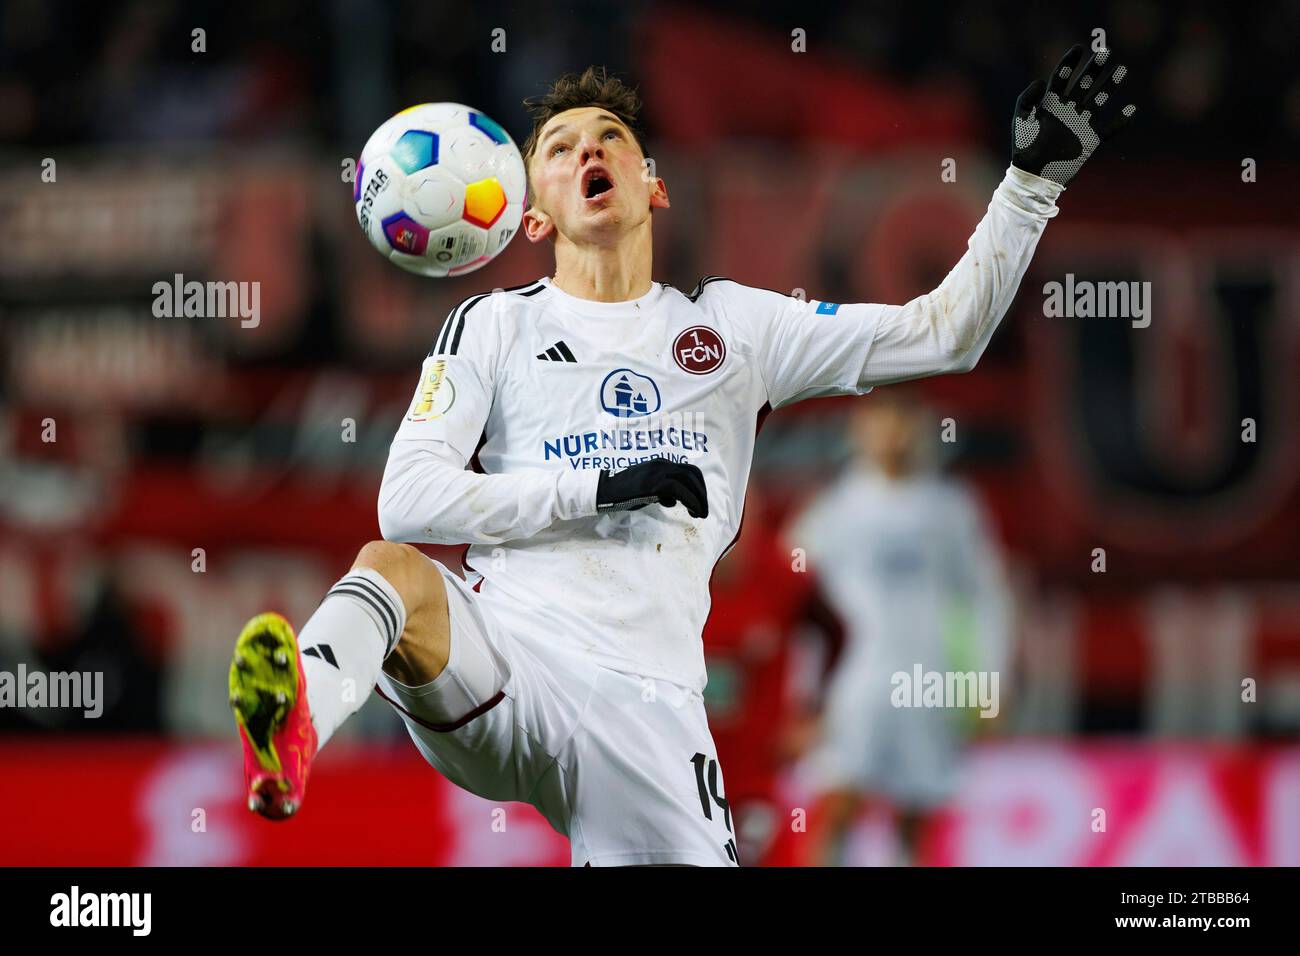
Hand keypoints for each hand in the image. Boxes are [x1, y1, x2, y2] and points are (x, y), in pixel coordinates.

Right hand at [596, 459, 708, 518]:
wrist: (606, 490)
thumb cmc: (624, 491)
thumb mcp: (647, 488)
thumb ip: (662, 491)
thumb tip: (673, 500)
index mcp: (661, 464)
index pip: (689, 470)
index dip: (699, 485)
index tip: (700, 500)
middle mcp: (662, 464)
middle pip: (692, 474)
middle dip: (702, 493)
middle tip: (703, 510)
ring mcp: (657, 472)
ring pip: (688, 481)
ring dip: (698, 498)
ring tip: (700, 513)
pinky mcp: (653, 484)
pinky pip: (679, 491)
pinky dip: (690, 501)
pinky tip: (692, 512)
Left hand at [1012, 44, 1136, 185]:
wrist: (1033, 176)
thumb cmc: (1023, 149)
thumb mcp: (1020, 121)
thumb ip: (1027, 99)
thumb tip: (1041, 80)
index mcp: (1050, 104)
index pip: (1062, 78)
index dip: (1070, 63)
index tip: (1079, 48)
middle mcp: (1068, 111)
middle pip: (1083, 84)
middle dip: (1094, 68)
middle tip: (1105, 51)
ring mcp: (1080, 125)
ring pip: (1099, 100)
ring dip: (1110, 85)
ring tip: (1121, 69)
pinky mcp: (1090, 141)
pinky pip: (1110, 129)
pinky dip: (1121, 121)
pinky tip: (1132, 109)